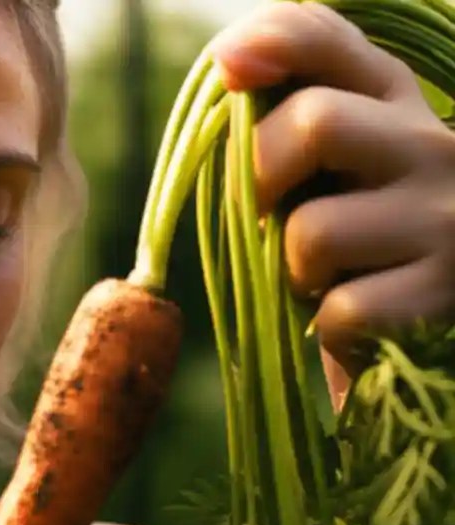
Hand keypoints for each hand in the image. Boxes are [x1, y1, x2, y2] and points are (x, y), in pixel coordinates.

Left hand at [207, 1, 454, 409]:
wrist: (429, 347)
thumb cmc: (355, 250)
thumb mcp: (322, 172)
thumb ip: (281, 116)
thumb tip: (231, 60)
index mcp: (395, 103)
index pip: (330, 40)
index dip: (272, 41)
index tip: (228, 70)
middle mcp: (436, 145)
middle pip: (316, 122)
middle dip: (260, 178)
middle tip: (270, 219)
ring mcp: (448, 220)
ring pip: (314, 231)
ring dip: (294, 270)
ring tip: (327, 279)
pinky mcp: (445, 295)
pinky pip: (341, 309)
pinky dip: (329, 330)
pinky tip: (360, 322)